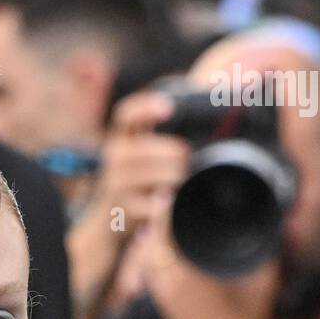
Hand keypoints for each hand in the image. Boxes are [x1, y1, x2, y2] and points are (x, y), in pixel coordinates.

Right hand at [92, 88, 191, 236]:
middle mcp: (115, 157)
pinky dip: (157, 203)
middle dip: (166, 150)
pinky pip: (142, 205)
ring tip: (181, 176)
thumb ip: (166, 135)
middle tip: (185, 153)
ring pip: (140, 175)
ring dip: (166, 175)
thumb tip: (207, 100)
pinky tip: (168, 200)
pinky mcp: (121, 209)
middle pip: (139, 148)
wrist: (111, 218)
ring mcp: (116, 184)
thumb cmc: (139, 179)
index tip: (169, 107)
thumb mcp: (146, 155)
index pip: (126, 115)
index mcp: (124, 138)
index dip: (145, 108)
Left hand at [138, 186, 280, 318]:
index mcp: (189, 275)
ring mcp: (163, 296)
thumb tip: (277, 223)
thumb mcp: (262, 283)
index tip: (173, 187)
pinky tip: (160, 244)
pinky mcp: (163, 306)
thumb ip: (267, 250)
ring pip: (147, 257)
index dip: (167, 206)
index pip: (168, 230)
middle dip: (157, 217)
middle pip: (152, 240)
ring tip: (163, 215)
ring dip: (153, 235)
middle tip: (166, 195)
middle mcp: (169, 284)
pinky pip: (150, 272)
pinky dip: (152, 254)